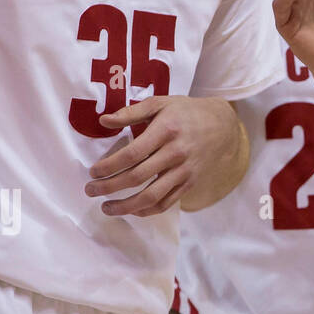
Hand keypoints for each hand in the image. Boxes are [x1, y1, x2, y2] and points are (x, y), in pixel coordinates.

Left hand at [87, 95, 239, 215]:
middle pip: (137, 177)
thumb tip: (103, 121)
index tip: (93, 171)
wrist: (222, 126)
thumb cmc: (186, 112)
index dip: (109, 166)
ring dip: (125, 206)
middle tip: (90, 190)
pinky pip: (167, 203)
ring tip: (106, 207)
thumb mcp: (160, 103)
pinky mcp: (189, 183)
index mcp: (166, 130)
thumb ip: (131, 112)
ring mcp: (184, 171)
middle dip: (109, 187)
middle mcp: (176, 153)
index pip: (132, 154)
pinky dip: (147, 210)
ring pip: (152, 196)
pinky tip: (132, 210)